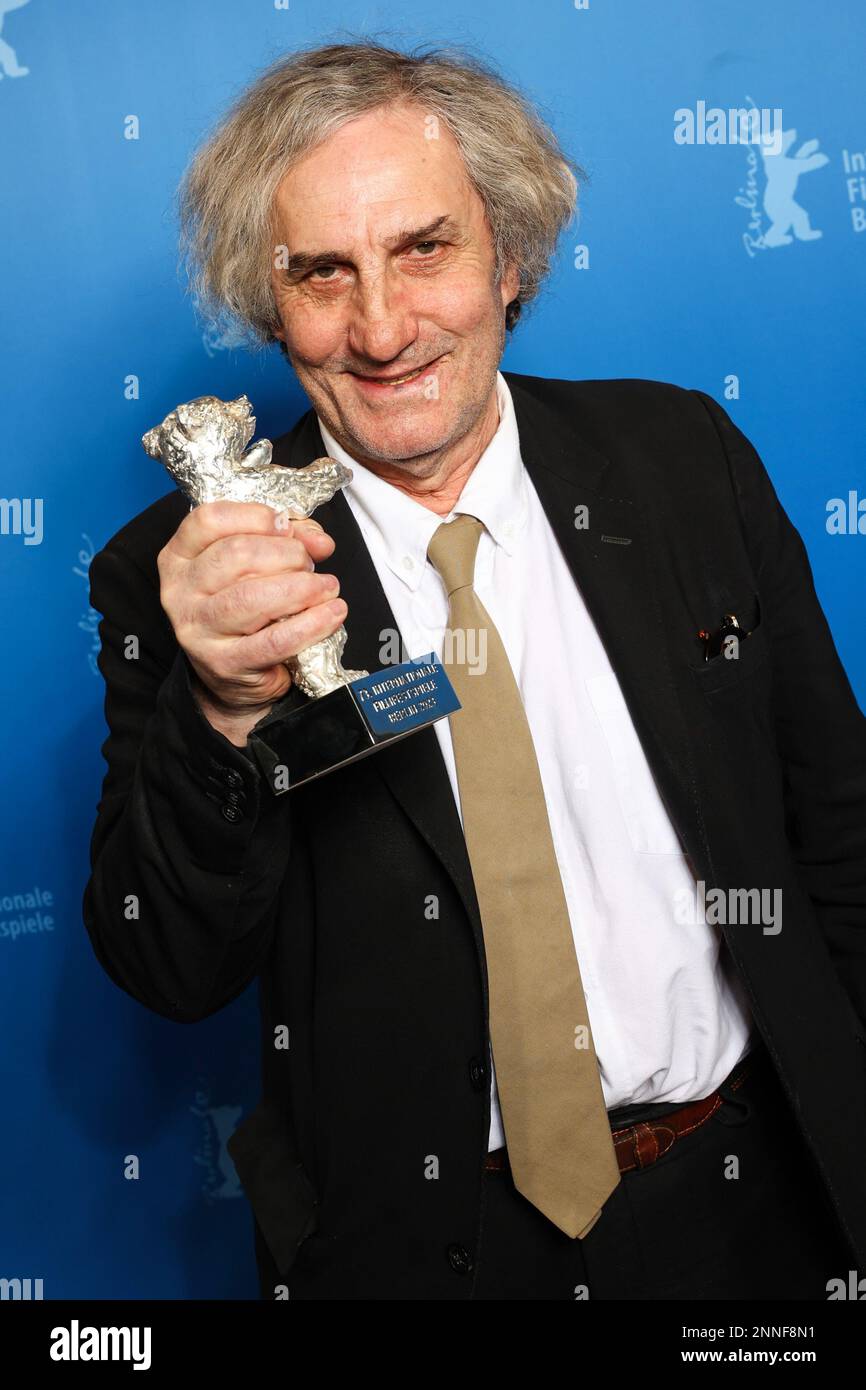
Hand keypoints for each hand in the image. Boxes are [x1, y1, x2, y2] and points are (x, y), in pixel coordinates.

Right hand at [157, 501, 345, 737]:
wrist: (235, 677)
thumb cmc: (244, 611)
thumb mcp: (257, 565)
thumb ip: (288, 540)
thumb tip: (318, 541)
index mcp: (180, 557)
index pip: (210, 520)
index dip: (255, 517)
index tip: (287, 528)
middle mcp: (180, 591)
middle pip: (236, 554)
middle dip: (287, 554)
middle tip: (310, 566)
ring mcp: (198, 629)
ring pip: (252, 596)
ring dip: (302, 588)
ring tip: (326, 588)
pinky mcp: (224, 662)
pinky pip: (274, 639)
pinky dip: (311, 624)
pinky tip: (331, 614)